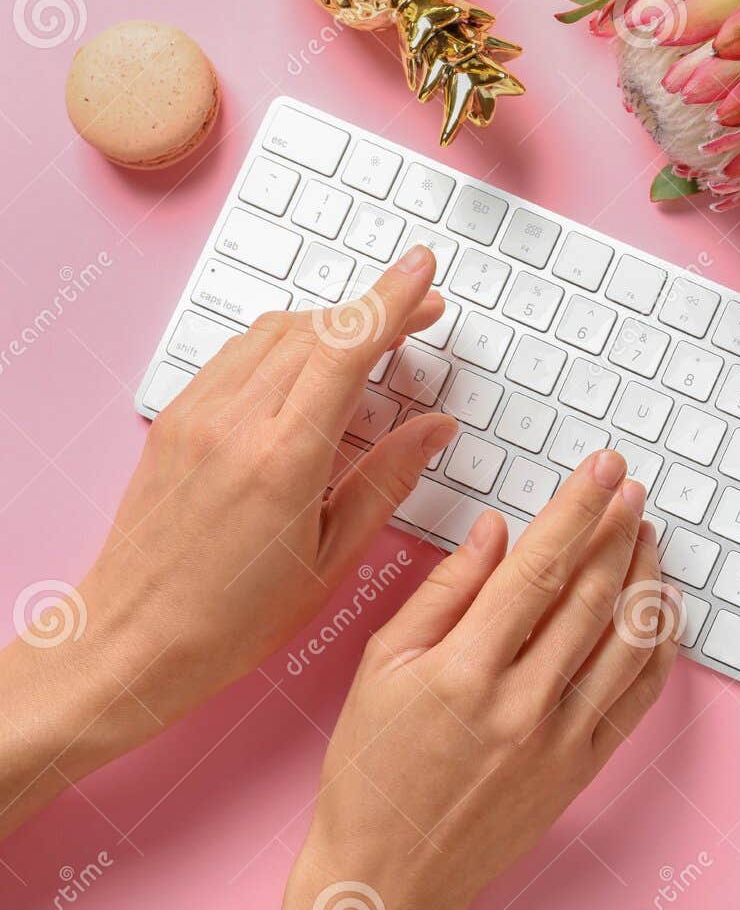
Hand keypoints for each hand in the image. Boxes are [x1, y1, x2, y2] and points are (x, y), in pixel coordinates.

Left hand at [0, 245, 454, 836]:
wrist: (134, 639)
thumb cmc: (234, 618)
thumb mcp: (332, 559)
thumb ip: (388, 481)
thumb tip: (435, 427)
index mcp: (283, 459)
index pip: (345, 348)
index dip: (391, 300)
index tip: (423, 270)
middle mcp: (234, 422)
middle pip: (314, 329)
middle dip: (374, 310)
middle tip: (423, 314)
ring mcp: (197, 415)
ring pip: (274, 333)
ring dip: (331, 323)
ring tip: (374, 341)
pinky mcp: (175, 420)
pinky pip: (238, 355)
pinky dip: (286, 344)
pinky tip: (311, 370)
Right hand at [266, 450, 679, 909]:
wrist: (391, 874)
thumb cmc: (372, 770)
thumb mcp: (382, 667)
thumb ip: (444, 593)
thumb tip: (496, 531)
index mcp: (464, 669)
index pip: (539, 567)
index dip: (579, 509)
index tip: (605, 470)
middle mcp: (521, 702)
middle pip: (592, 596)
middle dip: (618, 531)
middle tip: (633, 490)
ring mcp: (560, 739)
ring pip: (626, 641)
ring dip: (646, 579)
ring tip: (648, 538)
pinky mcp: (582, 768)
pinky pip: (637, 697)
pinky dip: (658, 648)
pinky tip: (660, 612)